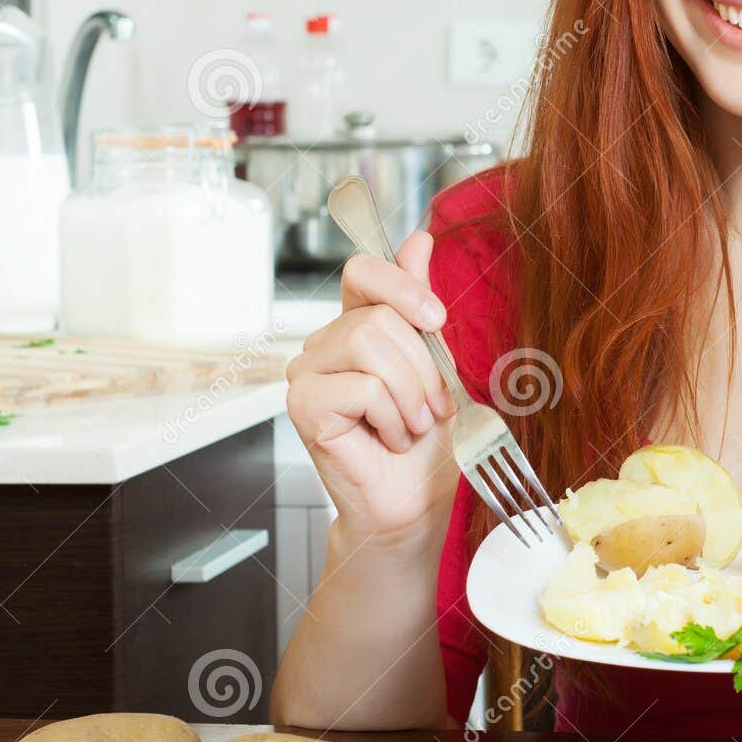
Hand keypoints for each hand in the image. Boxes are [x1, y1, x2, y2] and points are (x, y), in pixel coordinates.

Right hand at [285, 232, 459, 543]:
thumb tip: (418, 239)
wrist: (415, 502)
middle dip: (423, 364)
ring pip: (369, 344)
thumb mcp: (437, 364)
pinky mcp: (303, 407)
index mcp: (357, 325)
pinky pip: (361, 387)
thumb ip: (419, 305)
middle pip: (378, 316)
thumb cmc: (427, 440)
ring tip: (413, 424)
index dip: (400, 283)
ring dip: (411, 391)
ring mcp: (307, 374)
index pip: (362, 272)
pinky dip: (391, 417)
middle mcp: (325, 344)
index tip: (436, 316)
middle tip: (434, 407)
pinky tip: (388, 439)